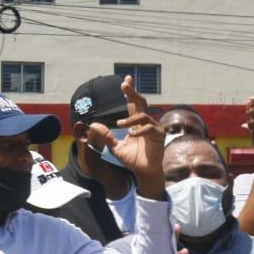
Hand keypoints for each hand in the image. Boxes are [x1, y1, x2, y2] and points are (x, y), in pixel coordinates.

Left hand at [86, 78, 163, 196]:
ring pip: (143, 115)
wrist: (143, 172)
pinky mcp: (159, 135)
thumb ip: (106, 135)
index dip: (129, 92)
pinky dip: (139, 130)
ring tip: (119, 124)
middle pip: (140, 103)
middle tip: (124, 84)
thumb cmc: (132, 159)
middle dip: (133, 93)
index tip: (125, 81)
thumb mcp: (115, 147)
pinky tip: (131, 135)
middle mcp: (145, 123)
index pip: (133, 104)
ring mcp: (154, 128)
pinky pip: (149, 128)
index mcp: (136, 123)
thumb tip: (94, 124)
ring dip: (130, 119)